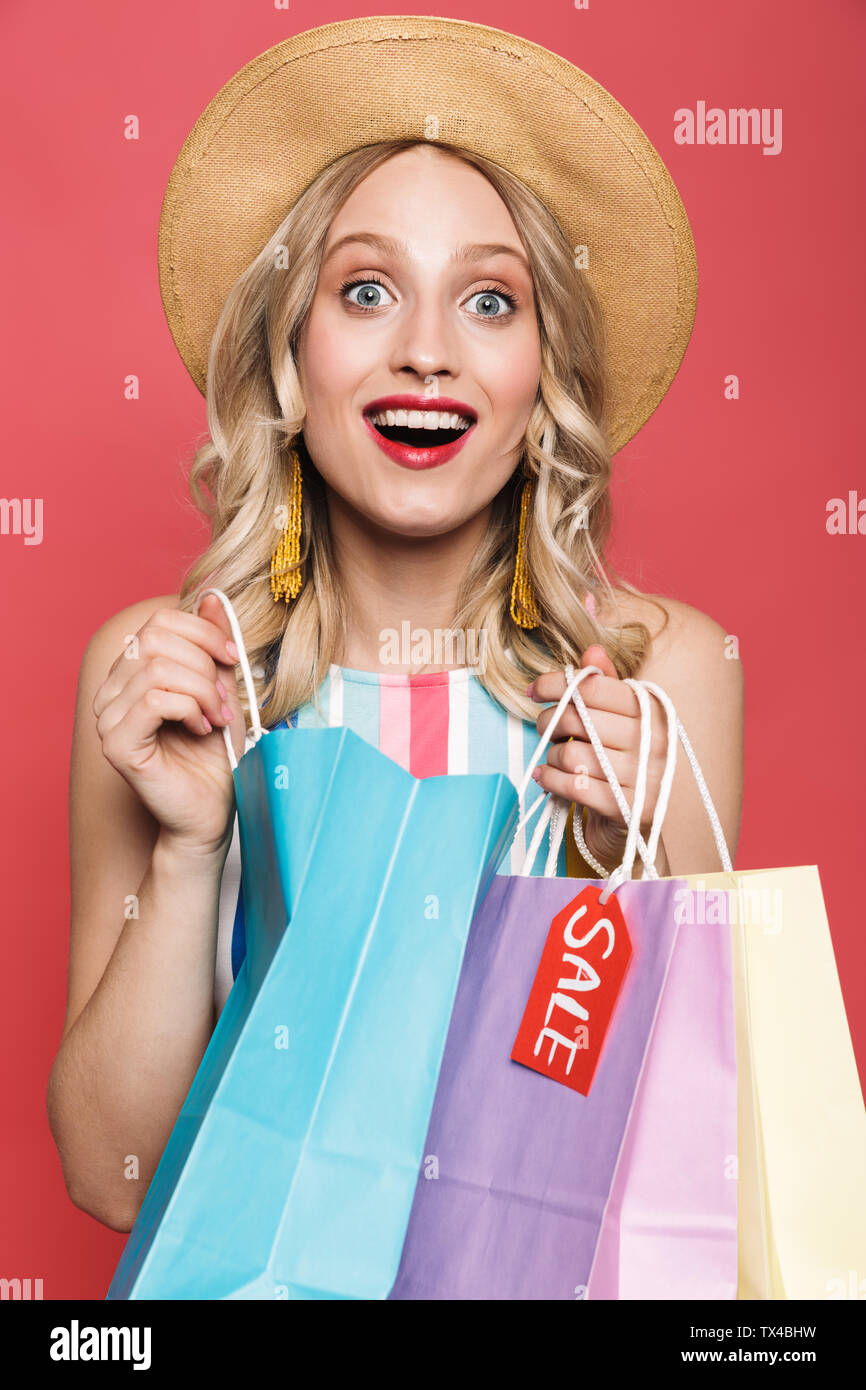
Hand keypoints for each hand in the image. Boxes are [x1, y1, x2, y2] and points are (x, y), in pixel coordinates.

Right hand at [92, 595, 247, 857]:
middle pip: (158, 640)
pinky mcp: (116, 744)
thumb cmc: (214, 754)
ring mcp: (107, 718)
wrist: (211, 811)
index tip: (234, 659)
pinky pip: (154, 700)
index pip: (160, 622)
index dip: (204, 633)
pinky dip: (189, 708)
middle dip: (205, 666)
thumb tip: (211, 597)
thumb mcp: (223, 689)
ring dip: (203, 691)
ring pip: (159, 669)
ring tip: (218, 719)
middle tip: (226, 702)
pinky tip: (202, 730)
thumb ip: (213, 647)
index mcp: (131, 673)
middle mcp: (111, 691)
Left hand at [526, 645, 665, 870]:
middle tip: (544, 730)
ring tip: (553, 758)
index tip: (534, 691)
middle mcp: (654, 740)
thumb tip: (593, 649)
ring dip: (551, 756)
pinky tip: (545, 777)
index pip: (592, 687)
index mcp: (652, 710)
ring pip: (572, 754)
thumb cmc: (627, 762)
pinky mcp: (631, 809)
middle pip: (577, 719)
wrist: (645, 821)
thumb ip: (606, 685)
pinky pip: (575, 786)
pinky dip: (551, 780)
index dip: (555, 684)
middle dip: (548, 723)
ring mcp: (645, 776)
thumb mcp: (621, 719)